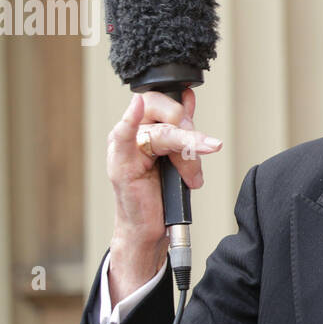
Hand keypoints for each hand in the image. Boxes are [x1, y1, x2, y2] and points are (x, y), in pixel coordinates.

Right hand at [105, 89, 221, 300]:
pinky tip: (135, 106)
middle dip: (190, 136)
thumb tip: (188, 96)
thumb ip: (180, 125)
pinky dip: (130, 121)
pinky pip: (124, 135)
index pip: (166, 102)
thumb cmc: (159, 192)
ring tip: (192, 178)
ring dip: (186, 155)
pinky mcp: (120, 164)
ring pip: (163, 133)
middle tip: (199, 157)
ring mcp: (124, 147)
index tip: (202, 134)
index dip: (186, 113)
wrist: (148, 227)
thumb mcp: (176, 154)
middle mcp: (132, 133)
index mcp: (144, 127)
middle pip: (167, 114)